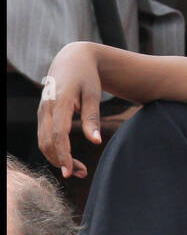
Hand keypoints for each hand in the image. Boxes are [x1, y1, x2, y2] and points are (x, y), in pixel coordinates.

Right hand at [36, 43, 104, 178]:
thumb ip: (92, 118)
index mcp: (59, 102)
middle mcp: (46, 108)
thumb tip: (95, 142)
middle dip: (61, 161)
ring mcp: (42, 112)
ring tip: (79, 170)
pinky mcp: (43, 115)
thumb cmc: (86, 77)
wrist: (72, 60)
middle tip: (82, 174)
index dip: (63, 154)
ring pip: (43, 142)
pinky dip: (55, 150)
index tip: (70, 171)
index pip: (57, 134)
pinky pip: (44, 137)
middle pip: (47, 142)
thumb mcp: (93, 94)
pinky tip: (69, 159)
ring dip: (57, 158)